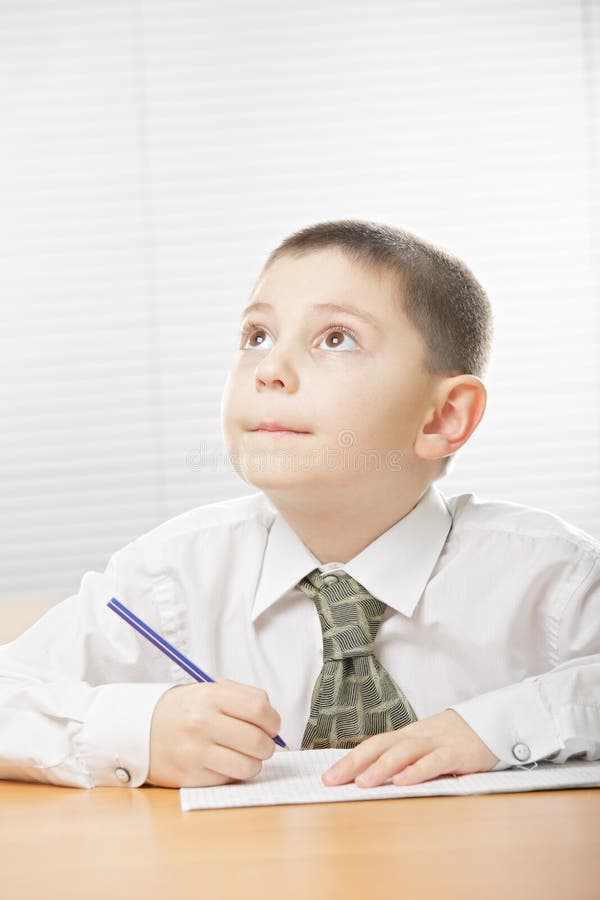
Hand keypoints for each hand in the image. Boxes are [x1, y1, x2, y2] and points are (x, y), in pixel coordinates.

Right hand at [147, 678, 281, 787]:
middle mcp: (202, 722)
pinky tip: (224, 764)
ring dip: (254, 764)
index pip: (260, 708)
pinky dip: (234, 774)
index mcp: (211, 696)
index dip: (273, 721)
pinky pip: (229, 780)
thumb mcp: (208, 691)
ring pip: (248, 766)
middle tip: (261, 745)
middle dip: (267, 746)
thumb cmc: (184, 710)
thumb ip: (242, 699)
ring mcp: (195, 751)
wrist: (140, 728)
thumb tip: (273, 724)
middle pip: (258, 740)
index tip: (271, 727)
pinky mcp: (190, 776)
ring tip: (244, 756)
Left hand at [321, 709, 499, 786]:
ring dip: (381, 767)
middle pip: (380, 746)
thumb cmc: (452, 741)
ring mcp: (436, 743)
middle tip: (331, 780)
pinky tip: (402, 781)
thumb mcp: (424, 747)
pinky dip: (417, 770)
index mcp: (405, 736)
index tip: (327, 778)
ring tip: (362, 782)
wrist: (490, 723)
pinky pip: (434, 761)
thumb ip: (402, 759)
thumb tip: (369, 778)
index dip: (349, 760)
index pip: (372, 746)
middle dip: (354, 763)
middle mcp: (416, 737)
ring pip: (404, 751)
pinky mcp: (456, 753)